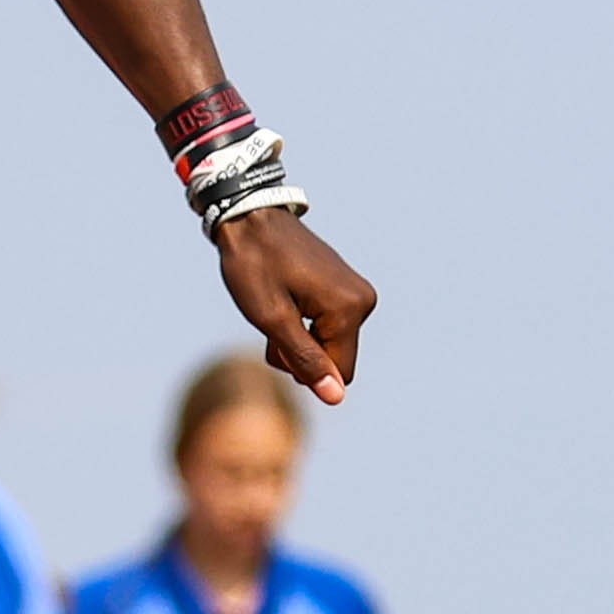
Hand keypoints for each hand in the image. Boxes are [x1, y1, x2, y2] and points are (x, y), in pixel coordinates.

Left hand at [214, 207, 376, 403]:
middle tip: (269, 325)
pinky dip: (302, 325)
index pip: (338, 373)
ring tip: (272, 310)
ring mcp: (356, 292)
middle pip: (335, 359)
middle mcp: (363, 301)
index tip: (276, 343)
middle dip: (300, 355)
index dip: (303, 371)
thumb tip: (335, 398)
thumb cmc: (254, 265)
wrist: (250, 216)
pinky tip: (282, 302)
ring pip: (329, 344)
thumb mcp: (272, 320)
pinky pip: (329, 326)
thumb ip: (306, 361)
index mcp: (349, 309)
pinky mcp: (345, 287)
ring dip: (297, 341)